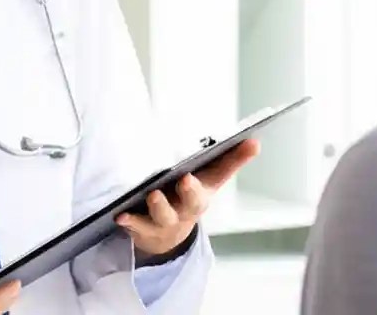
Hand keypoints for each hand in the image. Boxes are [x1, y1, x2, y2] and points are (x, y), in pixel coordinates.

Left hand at [116, 140, 260, 255]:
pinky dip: (130, 221)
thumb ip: (231, 160)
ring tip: (154, 193)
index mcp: (201, 197)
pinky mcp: (143, 229)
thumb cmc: (190, 198)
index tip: (200, 172)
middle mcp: (184, 211)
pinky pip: (136, 226)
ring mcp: (164, 222)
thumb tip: (255, 140)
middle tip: (185, 179)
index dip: (211, 178)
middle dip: (189, 192)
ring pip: (162, 216)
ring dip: (159, 206)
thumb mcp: (210, 180)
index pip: (212, 185)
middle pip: (190, 204)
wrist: (168, 237)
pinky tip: (121, 214)